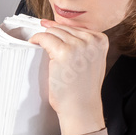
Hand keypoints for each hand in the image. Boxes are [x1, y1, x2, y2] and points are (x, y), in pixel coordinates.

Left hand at [27, 20, 106, 134]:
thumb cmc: (82, 89)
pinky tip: (34, 43)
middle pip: (64, 28)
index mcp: (101, 40)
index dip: (61, 29)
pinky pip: (44, 38)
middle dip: (52, 32)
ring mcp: (77, 46)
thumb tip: (59, 29)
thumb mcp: (91, 61)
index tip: (49, 27)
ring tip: (38, 44)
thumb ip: (83, 45)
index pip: (76, 27)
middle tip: (42, 39)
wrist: (80, 107)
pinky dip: (37, 39)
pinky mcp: (63, 52)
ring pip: (54, 31)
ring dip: (44, 37)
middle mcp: (91, 40)